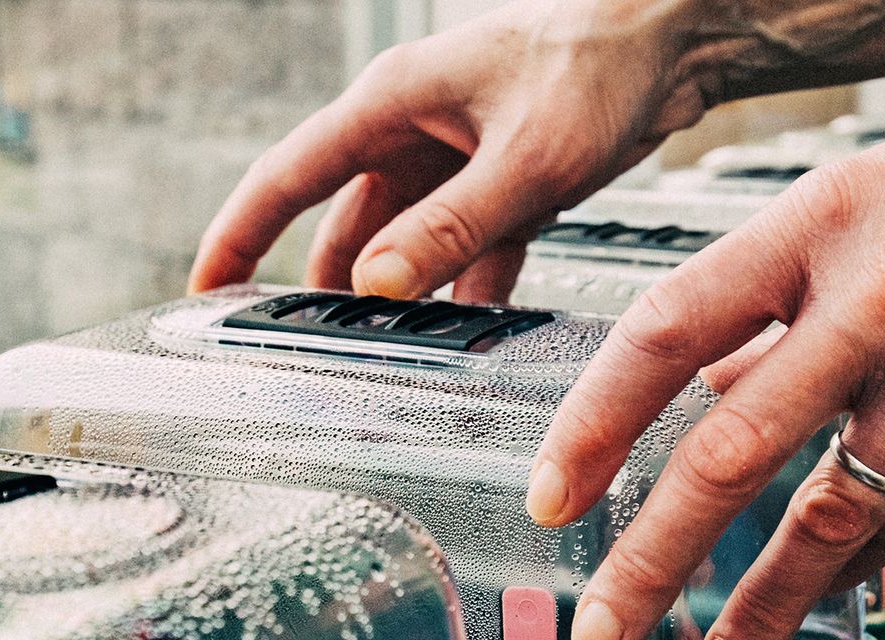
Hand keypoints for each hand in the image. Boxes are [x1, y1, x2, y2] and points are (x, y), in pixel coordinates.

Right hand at [189, 0, 713, 300]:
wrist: (680, 35)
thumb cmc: (601, 62)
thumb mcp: (523, 160)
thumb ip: (448, 229)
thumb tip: (375, 285)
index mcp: (390, 106)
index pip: (285, 177)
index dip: (238, 236)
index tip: (205, 289)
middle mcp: (410, 130)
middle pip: (340, 225)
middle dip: (323, 291)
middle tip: (305, 352)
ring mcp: (453, 157)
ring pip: (402, 246)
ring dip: (399, 301)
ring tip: (390, 358)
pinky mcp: (497, 180)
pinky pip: (463, 250)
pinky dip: (465, 292)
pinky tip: (473, 337)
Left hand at [529, 111, 884, 639]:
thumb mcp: (840, 211)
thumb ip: (759, 302)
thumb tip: (693, 393)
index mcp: (810, 229)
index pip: (667, 334)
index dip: (593, 422)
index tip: (548, 497)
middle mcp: (878, 300)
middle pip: (735, 448)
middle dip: (657, 556)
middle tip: (603, 628)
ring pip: (835, 511)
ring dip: (767, 602)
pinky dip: (855, 567)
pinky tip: (813, 598)